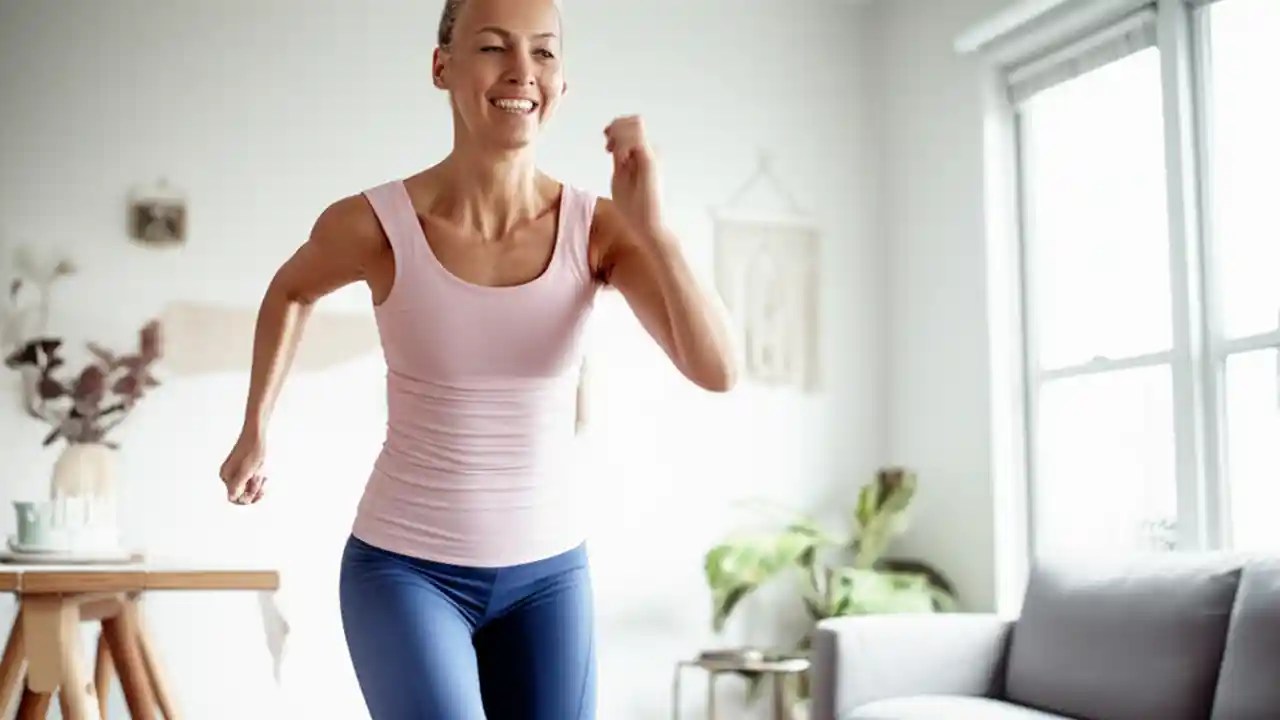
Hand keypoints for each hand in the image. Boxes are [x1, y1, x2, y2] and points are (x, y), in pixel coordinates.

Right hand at [219, 430, 267, 504]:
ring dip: (257, 484)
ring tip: (263, 475)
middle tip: (263, 483)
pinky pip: (250, 479)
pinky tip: (263, 473)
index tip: (258, 492)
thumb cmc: (253, 450)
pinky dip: (257, 478)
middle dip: (253, 490)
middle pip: (241, 494)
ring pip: (247, 487)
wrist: (256, 434)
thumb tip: (232, 497)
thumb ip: (238, 485)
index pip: (234, 498)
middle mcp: (228, 476)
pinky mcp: (242, 467)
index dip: (247, 499)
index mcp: (226, 477)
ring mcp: (235, 471)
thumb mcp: (247, 471)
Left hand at [604, 115, 662, 234]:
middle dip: (616, 129)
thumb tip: (613, 140)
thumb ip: (618, 157)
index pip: (630, 125)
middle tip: (609, 149)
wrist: (647, 224)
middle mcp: (650, 150)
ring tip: (616, 157)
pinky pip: (636, 141)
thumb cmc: (634, 206)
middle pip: (633, 120)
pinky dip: (622, 146)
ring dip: (619, 138)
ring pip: (634, 126)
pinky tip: (620, 160)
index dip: (615, 127)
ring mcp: (651, 154)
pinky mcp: (650, 162)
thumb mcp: (620, 175)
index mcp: (642, 154)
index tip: (607, 146)